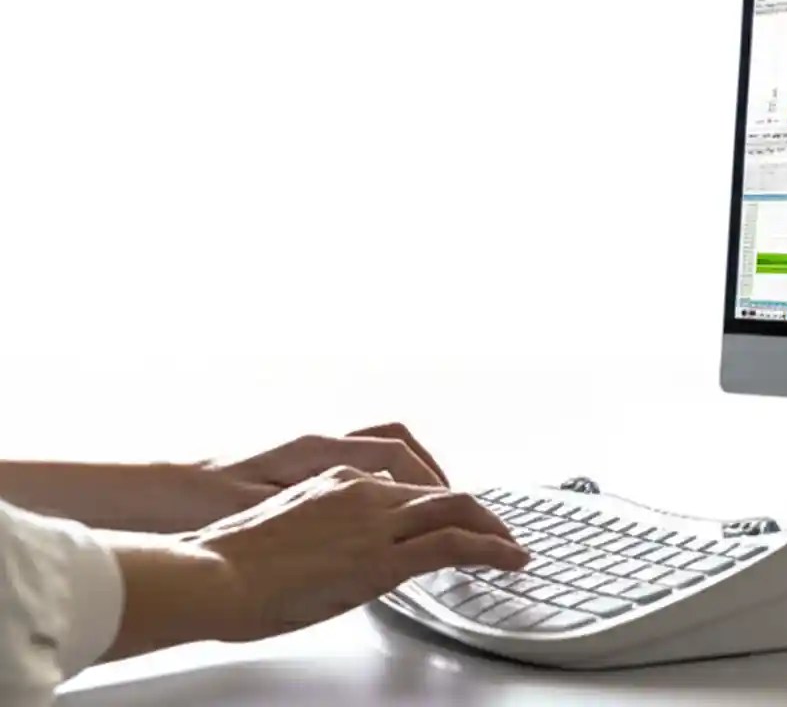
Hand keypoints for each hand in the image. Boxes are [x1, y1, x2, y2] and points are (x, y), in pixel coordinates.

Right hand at [187, 466, 526, 643]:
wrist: (211, 575)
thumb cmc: (230, 563)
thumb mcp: (288, 529)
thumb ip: (325, 531)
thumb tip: (345, 553)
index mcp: (339, 480)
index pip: (407, 485)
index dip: (440, 501)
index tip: (455, 518)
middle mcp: (363, 490)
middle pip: (442, 491)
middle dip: (479, 512)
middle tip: (499, 532)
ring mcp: (375, 521)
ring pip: (456, 510)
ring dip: (493, 529)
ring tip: (513, 548)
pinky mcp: (382, 557)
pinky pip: (453, 544)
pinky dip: (491, 549)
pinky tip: (508, 559)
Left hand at [202, 423, 449, 517]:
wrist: (164, 493)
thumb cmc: (204, 502)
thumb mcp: (265, 512)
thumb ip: (319, 510)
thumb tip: (367, 516)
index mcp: (315, 448)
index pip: (394, 451)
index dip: (429, 479)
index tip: (451, 505)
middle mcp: (319, 442)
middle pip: (396, 440)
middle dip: (431, 471)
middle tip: (453, 506)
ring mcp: (312, 451)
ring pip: (381, 449)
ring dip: (410, 474)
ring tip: (428, 509)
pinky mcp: (303, 467)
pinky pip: (362, 463)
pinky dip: (386, 480)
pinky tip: (385, 512)